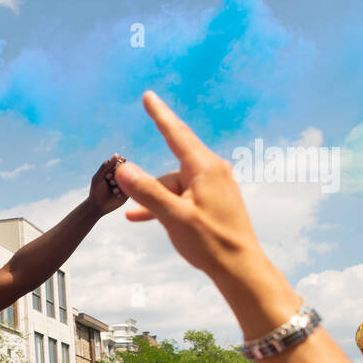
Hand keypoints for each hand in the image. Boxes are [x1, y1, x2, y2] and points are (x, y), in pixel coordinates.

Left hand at [89, 154, 129, 214]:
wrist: (98, 206)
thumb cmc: (96, 191)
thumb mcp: (99, 177)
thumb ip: (106, 166)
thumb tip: (117, 154)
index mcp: (113, 170)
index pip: (120, 161)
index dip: (116, 166)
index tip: (108, 174)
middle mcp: (121, 176)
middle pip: (126, 168)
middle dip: (118, 174)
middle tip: (109, 181)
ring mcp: (125, 183)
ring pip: (129, 178)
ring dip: (120, 182)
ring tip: (113, 188)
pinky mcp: (128, 192)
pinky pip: (131, 187)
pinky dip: (123, 189)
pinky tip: (116, 194)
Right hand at [114, 93, 264, 283]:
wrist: (239, 267)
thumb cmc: (210, 243)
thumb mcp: (173, 217)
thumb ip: (147, 191)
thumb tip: (123, 168)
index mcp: (204, 168)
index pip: (176, 133)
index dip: (159, 114)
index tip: (148, 96)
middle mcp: (212, 170)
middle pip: (171, 164)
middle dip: (149, 180)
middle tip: (133, 189)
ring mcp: (215, 185)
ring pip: (174, 183)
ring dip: (154, 197)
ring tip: (136, 216)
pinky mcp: (214, 199)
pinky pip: (182, 194)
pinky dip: (165, 202)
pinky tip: (144, 216)